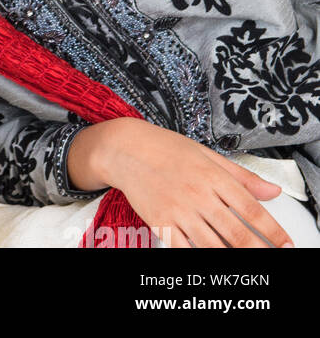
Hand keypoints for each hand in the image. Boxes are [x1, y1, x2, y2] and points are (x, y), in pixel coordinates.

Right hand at [69, 118, 293, 248]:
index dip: (273, 231)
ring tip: (246, 262)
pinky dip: (200, 257)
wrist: (123, 147)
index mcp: (212, 175)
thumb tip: (273, 192)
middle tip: (273, 259)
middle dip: (260, 251)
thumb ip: (241, 176)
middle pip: (238, 234)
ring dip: (234, 257)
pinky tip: (211, 256)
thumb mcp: (206, 154)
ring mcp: (178, 210)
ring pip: (214, 246)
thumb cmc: (166, 148)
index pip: (252, 209)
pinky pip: (186, 248)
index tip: (286, 244)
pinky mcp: (161, 222)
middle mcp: (198, 194)